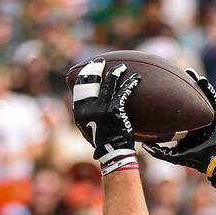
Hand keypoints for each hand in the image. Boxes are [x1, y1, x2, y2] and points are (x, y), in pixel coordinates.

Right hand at [71, 55, 140, 174]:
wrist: (113, 154)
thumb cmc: (103, 143)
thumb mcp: (87, 129)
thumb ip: (85, 116)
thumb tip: (80, 106)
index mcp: (79, 112)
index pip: (79, 87)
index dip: (84, 75)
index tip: (90, 66)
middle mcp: (88, 108)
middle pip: (92, 81)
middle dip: (96, 68)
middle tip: (101, 61)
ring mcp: (101, 109)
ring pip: (108, 84)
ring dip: (115, 73)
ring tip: (122, 67)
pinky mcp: (114, 111)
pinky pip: (123, 92)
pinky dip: (130, 83)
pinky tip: (136, 78)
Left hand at [142, 72, 215, 175]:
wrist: (214, 160)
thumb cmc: (195, 158)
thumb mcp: (173, 155)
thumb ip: (159, 152)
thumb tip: (143, 145)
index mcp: (185, 126)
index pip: (176, 110)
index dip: (169, 100)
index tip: (160, 90)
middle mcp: (196, 119)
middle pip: (188, 100)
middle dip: (182, 87)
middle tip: (173, 76)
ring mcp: (206, 115)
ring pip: (200, 96)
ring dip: (195, 83)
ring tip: (189, 72)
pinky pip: (212, 99)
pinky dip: (208, 89)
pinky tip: (201, 80)